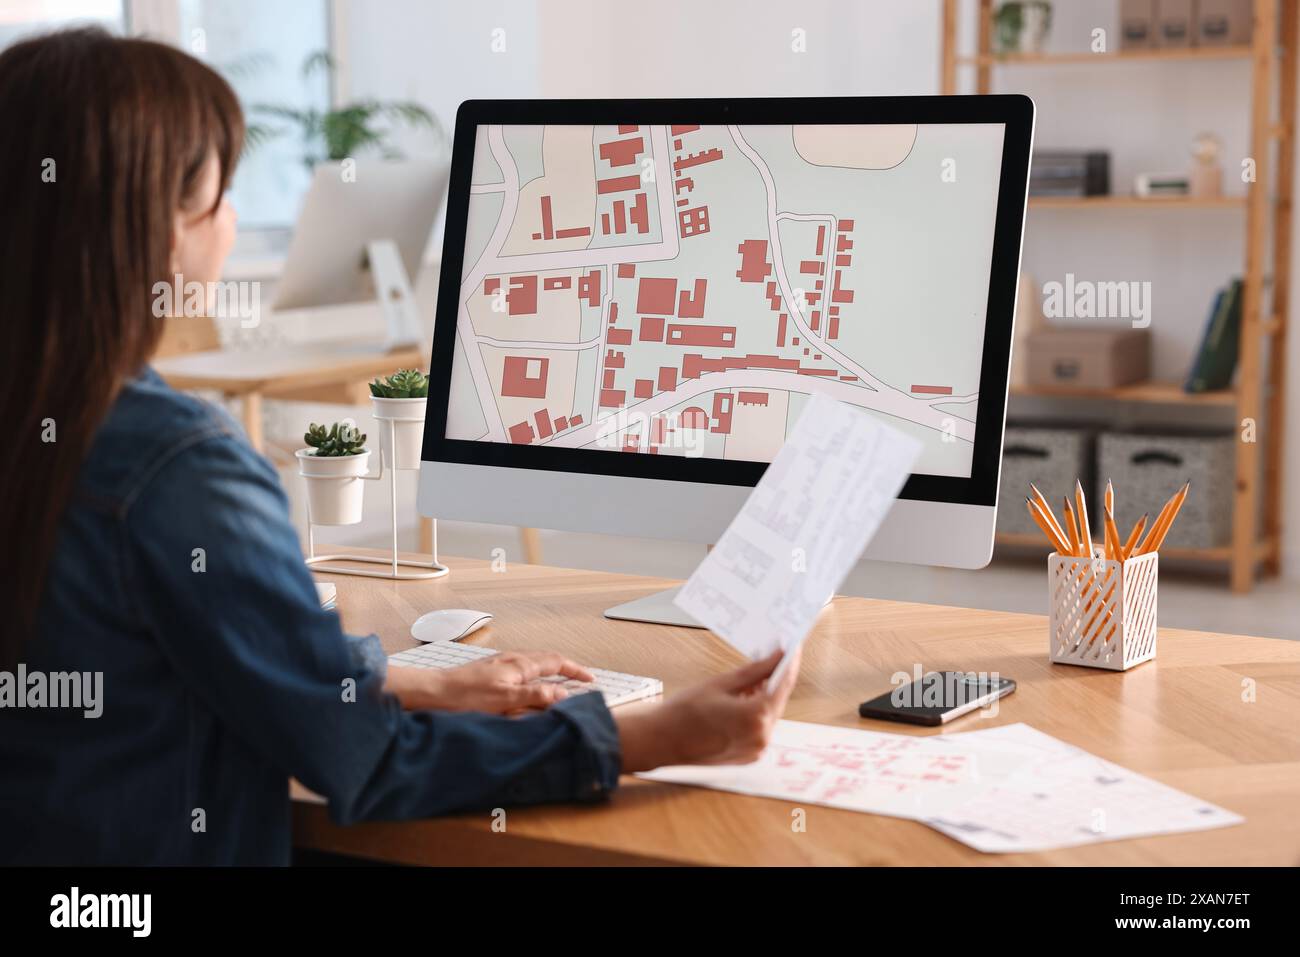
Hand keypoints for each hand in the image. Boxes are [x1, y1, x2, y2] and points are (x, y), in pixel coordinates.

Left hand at [385, 651, 594, 714]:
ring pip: (534, 662)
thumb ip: (536, 695)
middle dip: (567, 667)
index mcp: (520, 664)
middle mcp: (512, 659)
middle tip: (581, 678)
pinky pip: (522, 667)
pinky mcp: (491, 669)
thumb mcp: (505, 700)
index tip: (590, 679)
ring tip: (561, 680)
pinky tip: (529, 683)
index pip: (556, 662)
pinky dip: (535, 673)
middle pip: (547, 659)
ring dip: (551, 669)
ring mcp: (501, 662)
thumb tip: (563, 694)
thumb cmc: (466, 697)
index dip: (575, 670)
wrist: (435, 690)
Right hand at [615, 647, 800, 772]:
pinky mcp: (747, 756)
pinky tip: (745, 696)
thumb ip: (754, 671)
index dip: (789, 662)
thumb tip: (777, 658)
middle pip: (778, 700)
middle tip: (775, 656)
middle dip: (777, 678)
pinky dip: (756, 711)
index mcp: (755, 718)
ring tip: (756, 675)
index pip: (783, 684)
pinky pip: (759, 728)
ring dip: (766, 695)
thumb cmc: (684, 712)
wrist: (660, 741)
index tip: (793, 646)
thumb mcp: (720, 683)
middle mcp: (760, 738)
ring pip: (769, 714)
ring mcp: (755, 750)